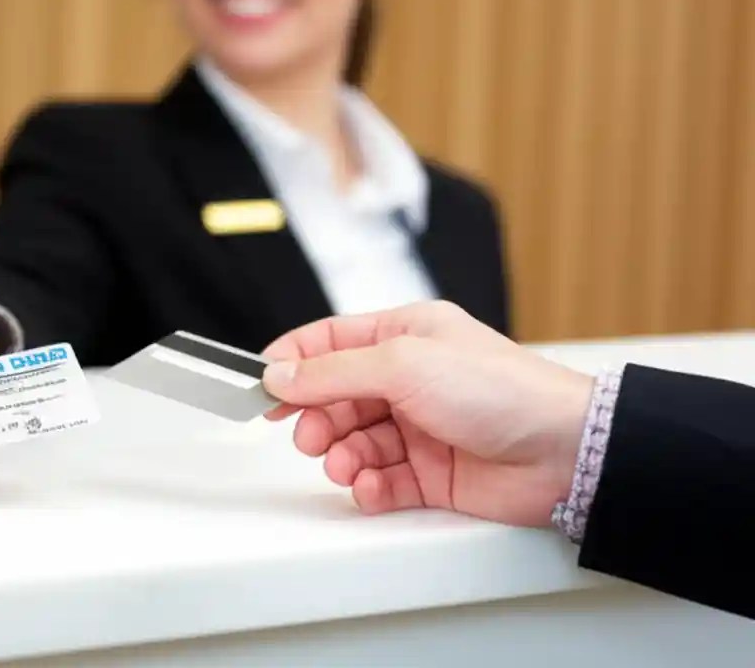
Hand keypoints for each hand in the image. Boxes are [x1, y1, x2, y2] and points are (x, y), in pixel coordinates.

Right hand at [261, 301, 593, 526]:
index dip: (292, 363)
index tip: (261, 387)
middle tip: (310, 437)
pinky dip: (368, 486)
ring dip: (341, 456)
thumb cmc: (501, 389)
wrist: (562, 451)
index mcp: (404, 336)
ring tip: (346, 466)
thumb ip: (333, 371)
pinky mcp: (431, 472)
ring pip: (354, 442)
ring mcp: (420, 426)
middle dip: (316, 418)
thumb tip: (280, 374)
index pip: (329, 342)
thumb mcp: (403, 364)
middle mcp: (410, 379)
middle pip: (335, 397)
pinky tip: (371, 487)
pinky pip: (380, 480)